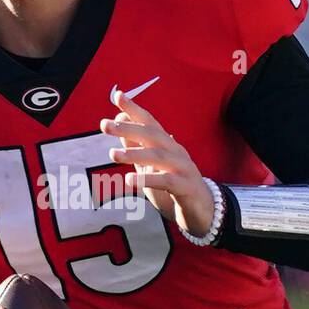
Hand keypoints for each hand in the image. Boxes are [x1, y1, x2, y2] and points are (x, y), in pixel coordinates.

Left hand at [100, 90, 214, 235]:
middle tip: (105, 125)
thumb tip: (120, 125)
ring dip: (134, 154)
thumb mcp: (151, 167)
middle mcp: (176, 152)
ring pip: (158, 156)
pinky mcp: (187, 187)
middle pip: (152, 135)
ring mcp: (184, 168)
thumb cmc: (174, 187)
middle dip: (128, 128)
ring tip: (112, 155)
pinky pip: (166, 181)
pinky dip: (148, 179)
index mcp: (168, 145)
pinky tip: (129, 180)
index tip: (118, 96)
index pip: (150, 122)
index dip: (135, 109)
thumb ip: (137, 148)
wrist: (203, 212)